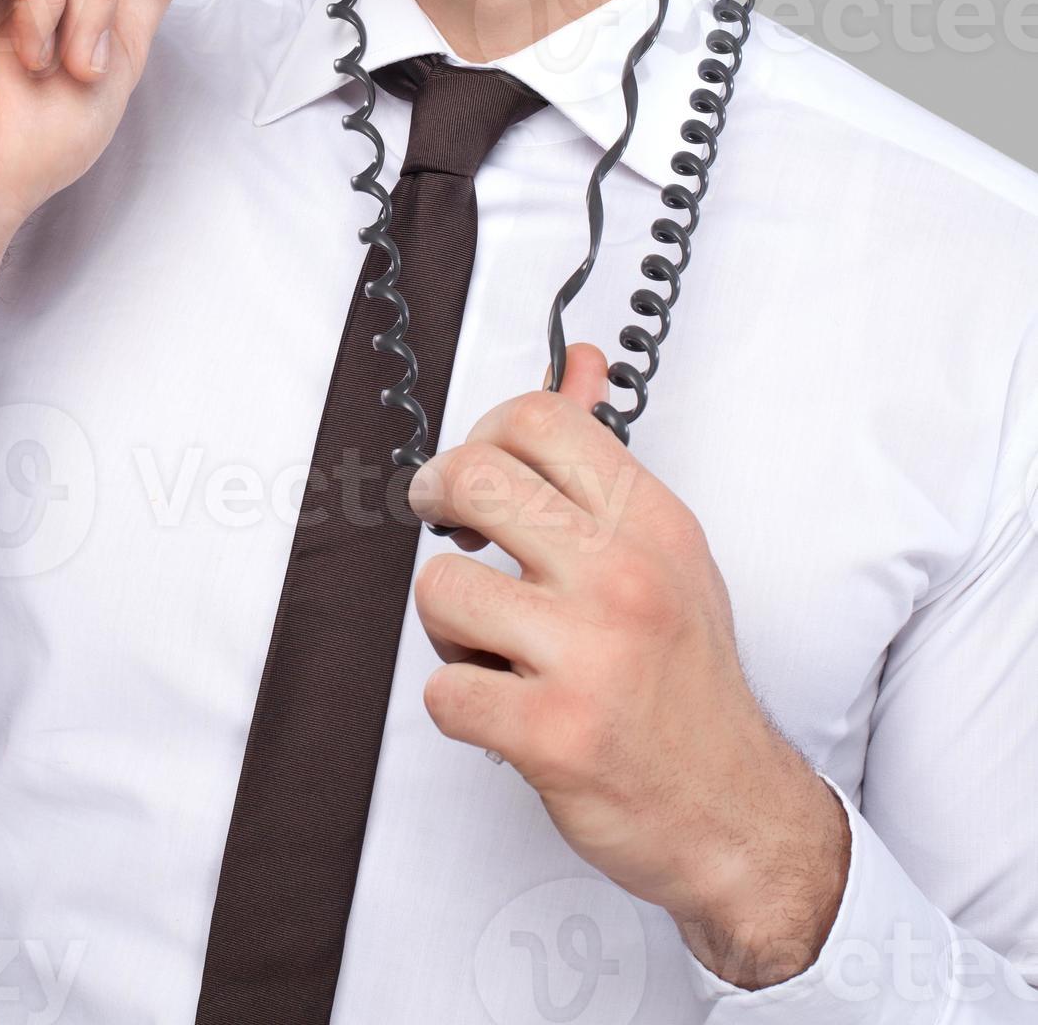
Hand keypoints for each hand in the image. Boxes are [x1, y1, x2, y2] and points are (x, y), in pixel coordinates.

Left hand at [406, 344, 850, 988]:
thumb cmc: (688, 678)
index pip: (537, 417)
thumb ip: (603, 458)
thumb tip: (577, 361)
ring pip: (439, 588)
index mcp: (651, 521)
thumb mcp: (664, 551)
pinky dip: (459, 704)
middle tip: (449, 533)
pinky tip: (503, 708)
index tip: (477, 474)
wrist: (734, 811)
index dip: (482, 435)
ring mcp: (588, 655)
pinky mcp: (551, 733)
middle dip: (438, 502)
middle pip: (473, 478)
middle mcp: (623, 576)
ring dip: (449, 624)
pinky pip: (443, 689)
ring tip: (492, 645)